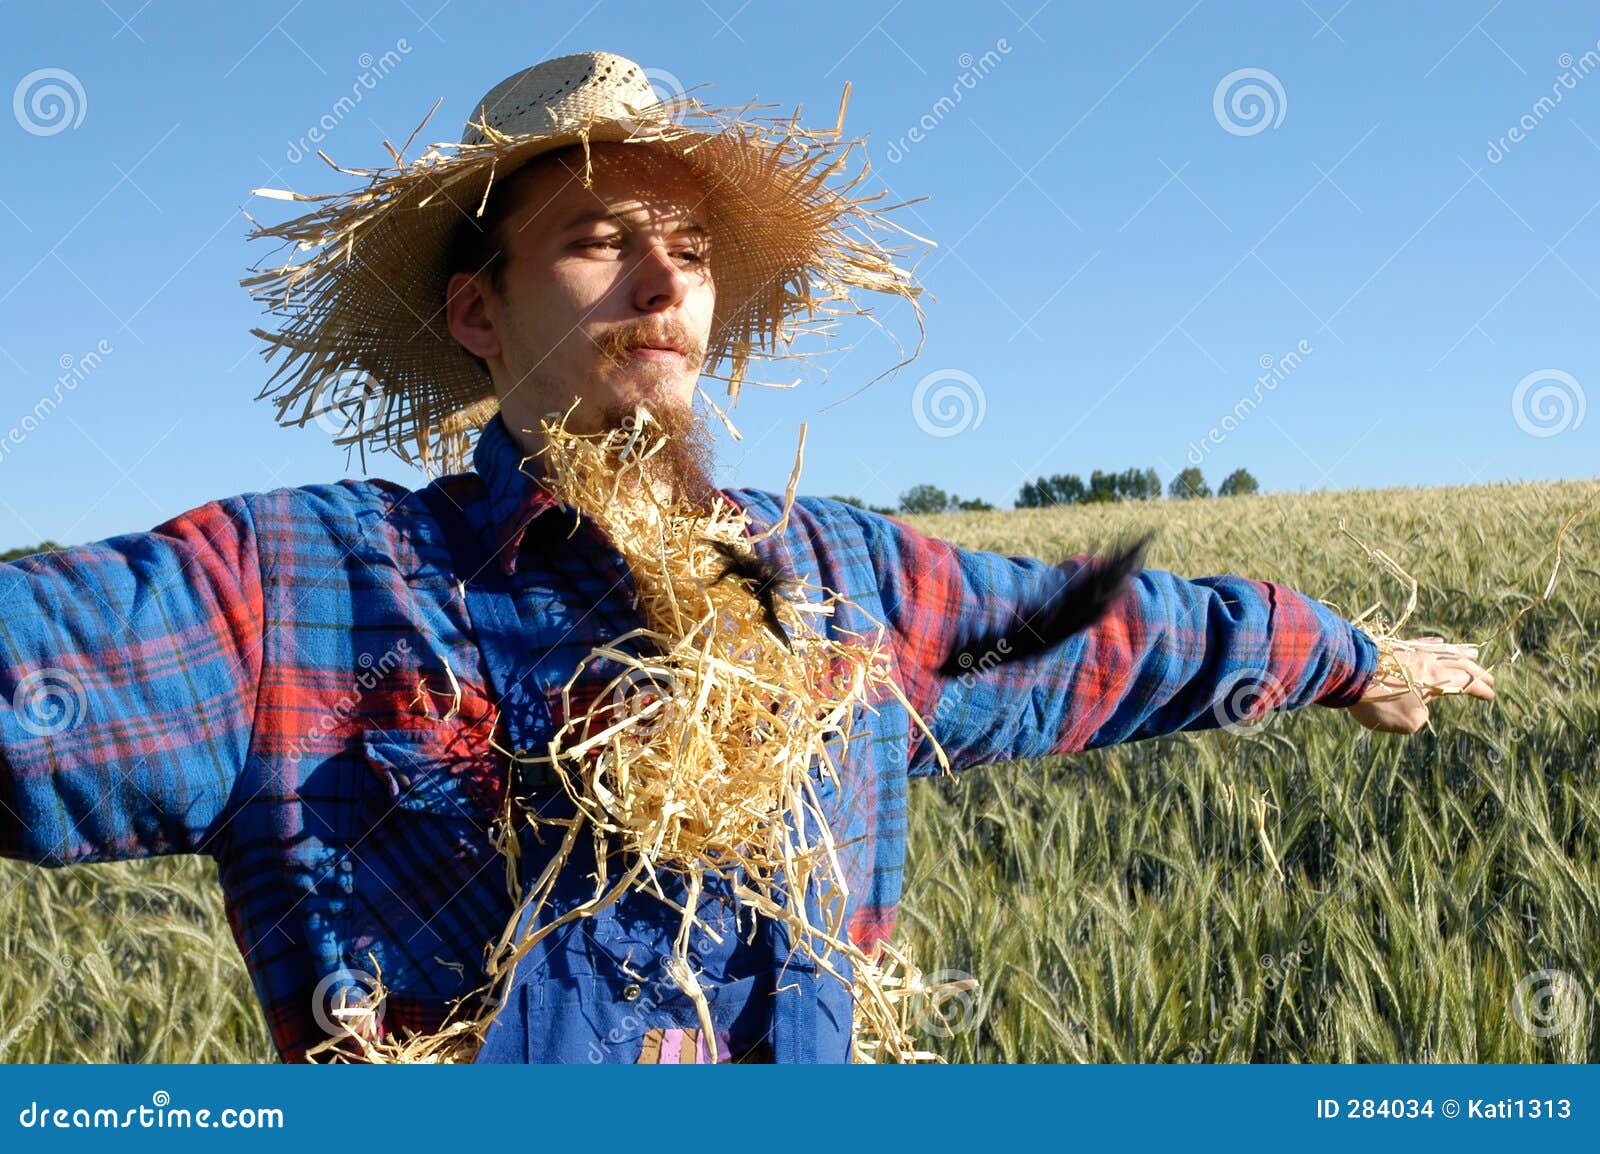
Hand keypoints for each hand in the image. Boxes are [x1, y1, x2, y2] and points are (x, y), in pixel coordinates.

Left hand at [1345, 635, 1495, 734]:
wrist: (1349, 673)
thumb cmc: (1377, 702)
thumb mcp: (1407, 722)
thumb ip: (1421, 715)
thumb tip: (1420, 703)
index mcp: (1438, 679)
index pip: (1467, 683)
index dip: (1481, 689)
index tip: (1491, 695)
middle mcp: (1430, 661)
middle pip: (1462, 663)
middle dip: (1478, 672)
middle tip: (1489, 678)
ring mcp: (1413, 650)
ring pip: (1445, 649)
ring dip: (1462, 652)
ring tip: (1474, 653)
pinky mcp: (1396, 645)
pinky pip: (1422, 642)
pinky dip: (1435, 644)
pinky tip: (1438, 642)